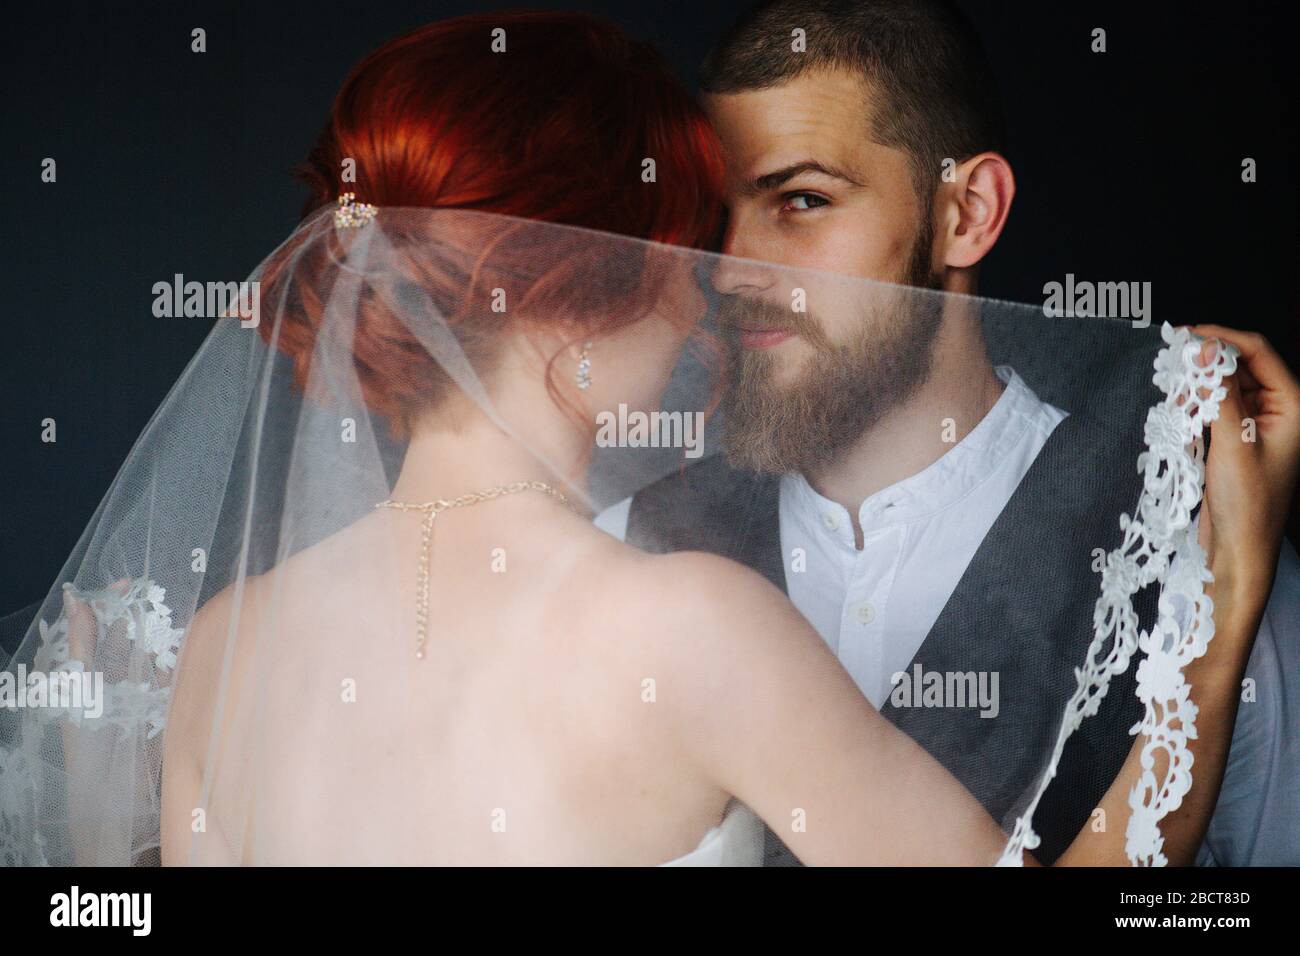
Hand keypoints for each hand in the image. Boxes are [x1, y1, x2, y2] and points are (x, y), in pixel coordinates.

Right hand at [1187, 325, 1299, 614]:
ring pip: (1222, 387)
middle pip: (1239, 366)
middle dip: (1205, 363)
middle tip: (1171, 366)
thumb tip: (1204, 348)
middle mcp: (1277, 411)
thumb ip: (1217, 392)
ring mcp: (1256, 426)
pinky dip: (1195, 407)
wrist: (1239, 553)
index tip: (1185, 334)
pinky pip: (1214, 409)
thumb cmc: (1246, 504)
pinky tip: (1178, 415)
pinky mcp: (1235, 441)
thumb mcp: (1231, 442)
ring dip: (1196, 387)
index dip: (1222, 338)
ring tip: (1173, 397)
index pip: (1257, 352)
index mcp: (1292, 406)